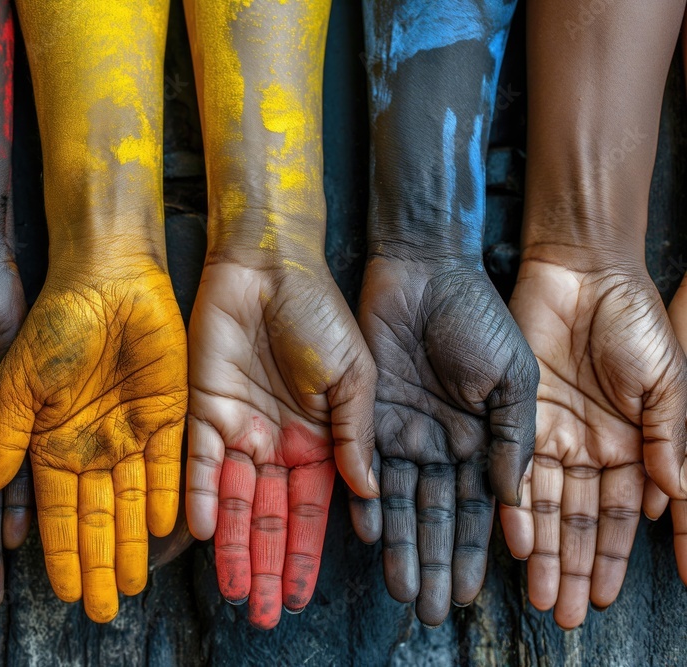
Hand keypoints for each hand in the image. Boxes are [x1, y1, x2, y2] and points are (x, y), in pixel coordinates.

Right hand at [0, 258, 186, 622]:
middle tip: (102, 611)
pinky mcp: (169, 415)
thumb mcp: (19, 380)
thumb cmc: (56, 322)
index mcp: (52, 442)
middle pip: (97, 520)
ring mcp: (132, 433)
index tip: (62, 594)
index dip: (60, 554)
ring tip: (131, 588)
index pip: (56, 513)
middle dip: (98, 566)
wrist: (109, 276)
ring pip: (133, 504)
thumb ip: (7, 435)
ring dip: (133, 545)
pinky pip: (170, 470)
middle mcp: (92, 446)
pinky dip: (169, 502)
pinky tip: (166, 535)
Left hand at [186, 259, 376, 629]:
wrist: (270, 264)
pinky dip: (197, 497)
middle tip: (259, 615)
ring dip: (230, 548)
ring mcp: (237, 428)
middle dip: (263, 566)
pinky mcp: (200, 409)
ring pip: (231, 501)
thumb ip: (355, 436)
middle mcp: (274, 443)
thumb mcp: (355, 377)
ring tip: (231, 592)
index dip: (303, 554)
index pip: (309, 512)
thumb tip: (367, 495)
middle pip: (267, 518)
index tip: (296, 597)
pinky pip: (196, 463)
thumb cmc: (321, 312)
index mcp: (317, 440)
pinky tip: (200, 535)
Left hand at [356, 255, 536, 625]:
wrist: (424, 271)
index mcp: (478, 439)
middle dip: (434, 562)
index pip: (477, 510)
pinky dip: (365, 501)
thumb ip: (512, 441)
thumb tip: (513, 506)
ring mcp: (398, 431)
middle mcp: (436, 443)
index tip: (470, 594)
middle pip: (434, 516)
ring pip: (397, 502)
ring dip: (400, 546)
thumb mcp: (514, 379)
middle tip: (431, 609)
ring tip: (403, 590)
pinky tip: (370, 537)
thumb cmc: (478, 317)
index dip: (473, 553)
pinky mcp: (361, 414)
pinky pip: (361, 467)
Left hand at [500, 258, 686, 627]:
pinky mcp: (509, 419)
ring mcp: (545, 436)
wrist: (580, 273)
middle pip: (577, 522)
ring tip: (538, 596)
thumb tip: (676, 494)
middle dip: (574, 568)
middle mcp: (585, 449)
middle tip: (566, 614)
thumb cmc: (633, 321)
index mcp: (629, 445)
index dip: (620, 553)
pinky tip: (511, 543)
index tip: (614, 595)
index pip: (625, 514)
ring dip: (539, 553)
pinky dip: (509, 508)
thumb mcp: (665, 381)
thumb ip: (670, 436)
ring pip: (540, 508)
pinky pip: (506, 472)